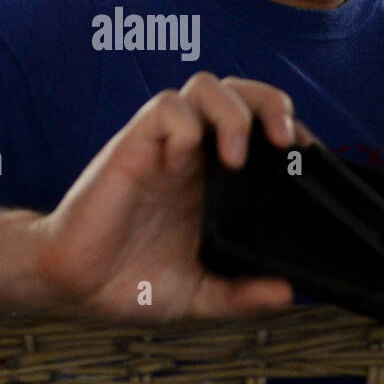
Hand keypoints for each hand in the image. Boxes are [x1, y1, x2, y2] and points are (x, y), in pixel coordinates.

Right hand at [33, 72, 313, 321]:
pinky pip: (164, 110)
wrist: (76, 286)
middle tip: (285, 143)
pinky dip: (184, 127)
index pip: (262, 127)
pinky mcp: (133, 147)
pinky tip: (183, 162)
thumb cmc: (133, 282)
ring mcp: (164, 148)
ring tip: (238, 155)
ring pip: (205, 87)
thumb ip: (241, 295)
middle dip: (271, 104)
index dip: (290, 129)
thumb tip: (286, 293)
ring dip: (232, 110)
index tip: (307, 160)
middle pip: (241, 93)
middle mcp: (194, 155)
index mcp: (216, 181)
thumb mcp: (199, 296)